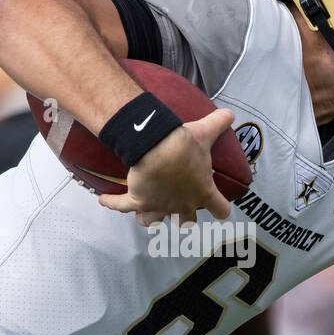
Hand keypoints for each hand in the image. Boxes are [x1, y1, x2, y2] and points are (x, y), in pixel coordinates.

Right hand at [99, 108, 234, 224]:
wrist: (159, 149)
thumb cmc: (184, 144)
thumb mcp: (205, 132)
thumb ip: (219, 123)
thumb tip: (230, 113)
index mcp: (203, 192)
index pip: (221, 209)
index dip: (221, 208)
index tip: (219, 206)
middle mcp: (183, 205)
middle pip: (187, 221)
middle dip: (184, 216)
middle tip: (180, 205)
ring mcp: (159, 206)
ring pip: (154, 220)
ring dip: (150, 217)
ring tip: (145, 212)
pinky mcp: (138, 202)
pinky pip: (122, 206)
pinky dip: (112, 203)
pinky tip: (103, 199)